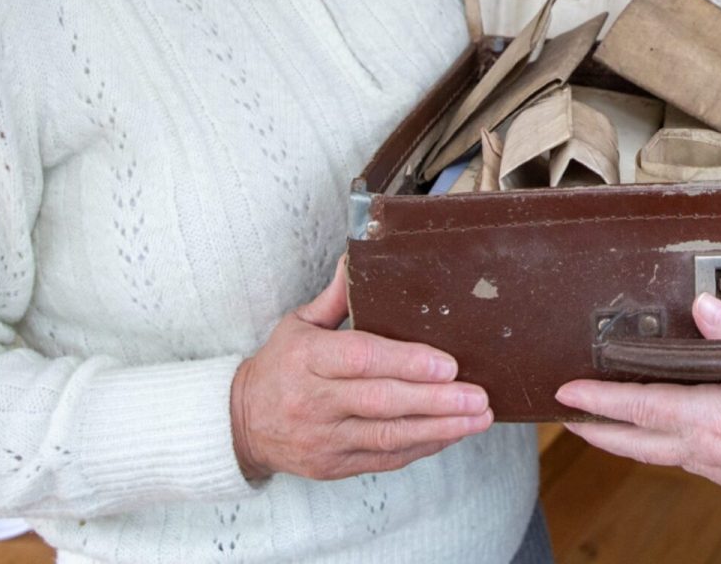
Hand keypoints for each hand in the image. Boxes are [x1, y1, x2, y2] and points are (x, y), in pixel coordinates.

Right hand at [229, 257, 491, 480]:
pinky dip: (423, 446)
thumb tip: (359, 255)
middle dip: (435, 400)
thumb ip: (337, 296)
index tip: (448, 364)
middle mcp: (314, 401)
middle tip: (477, 396)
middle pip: (382, 401)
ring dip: (440, 428)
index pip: (361, 359)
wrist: (241, 424)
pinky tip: (453, 433)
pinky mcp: (334, 465)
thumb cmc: (280, 366)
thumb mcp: (299, 324)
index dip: (407, 363)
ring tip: (479, 417)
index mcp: (307, 359)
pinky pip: (385, 458)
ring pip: (388, 435)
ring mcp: (324, 438)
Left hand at [555, 294, 720, 541]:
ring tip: (607, 424)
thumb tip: (703, 308)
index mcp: (716, 420)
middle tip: (568, 416)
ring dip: (627, 439)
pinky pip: (687, 462)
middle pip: (635, 444)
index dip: (597, 400)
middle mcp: (711, 450)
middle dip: (597, 430)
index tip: (565, 393)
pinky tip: (671, 437)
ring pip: (659, 455)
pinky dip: (662, 448)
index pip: (639, 408)